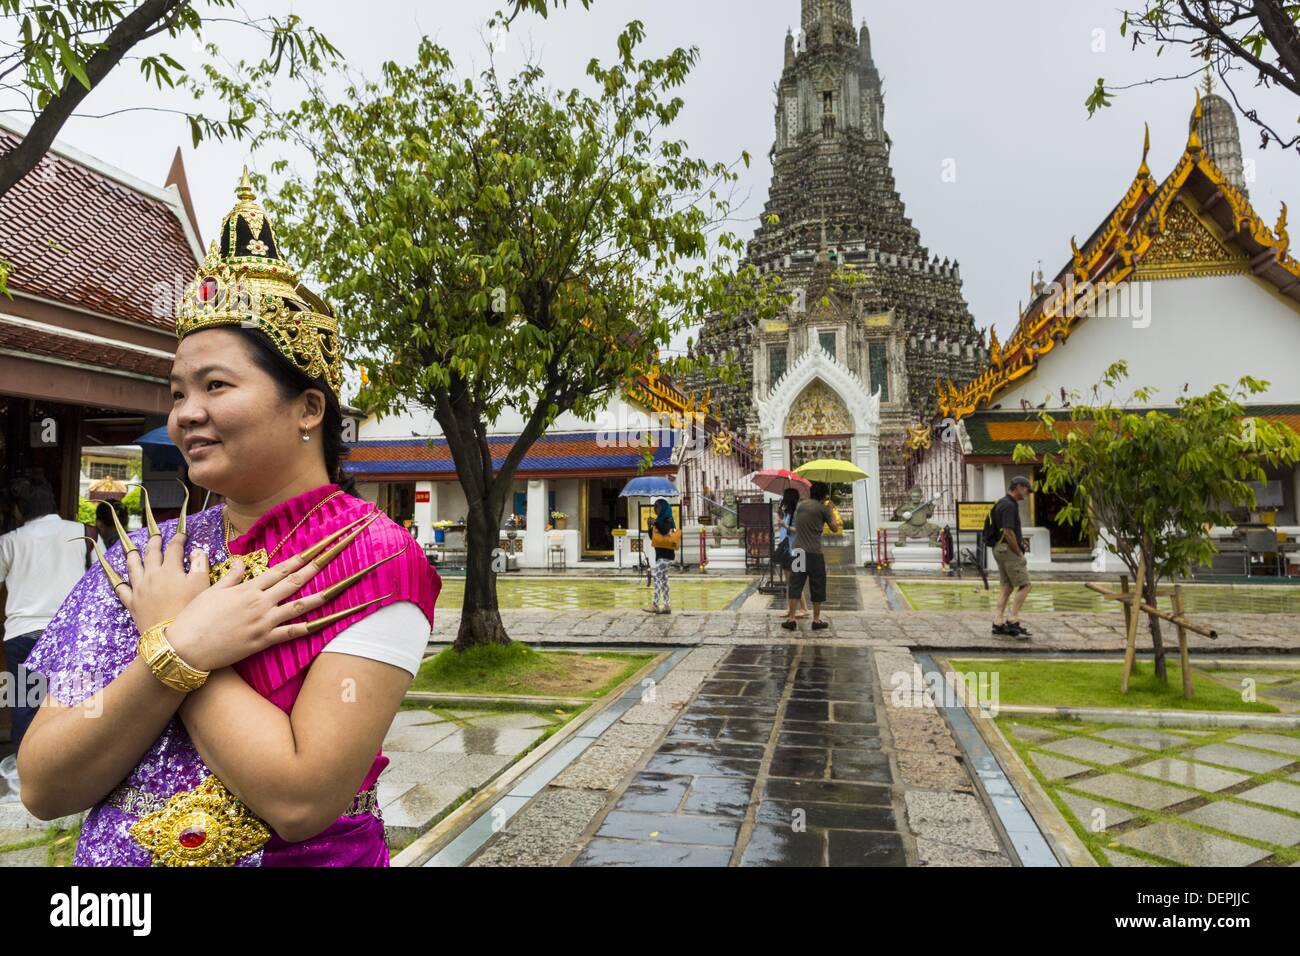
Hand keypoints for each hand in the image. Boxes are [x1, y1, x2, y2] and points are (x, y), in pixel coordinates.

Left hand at [118, 527, 211, 633]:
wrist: (169, 637)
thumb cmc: (189, 610)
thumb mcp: (202, 586)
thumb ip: (200, 565)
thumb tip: (196, 551)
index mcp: (169, 569)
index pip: (174, 548)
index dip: (178, 539)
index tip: (182, 534)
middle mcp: (151, 575)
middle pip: (151, 553)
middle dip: (154, 542)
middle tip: (156, 536)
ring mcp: (139, 589)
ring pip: (133, 566)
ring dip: (133, 555)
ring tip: (132, 549)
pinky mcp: (132, 603)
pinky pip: (120, 589)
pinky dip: (117, 581)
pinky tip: (114, 577)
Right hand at [164, 548, 350, 673]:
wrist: (185, 648)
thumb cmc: (194, 618)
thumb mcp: (211, 591)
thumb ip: (231, 576)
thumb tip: (242, 561)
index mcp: (247, 588)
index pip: (279, 569)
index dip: (299, 558)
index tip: (315, 549)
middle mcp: (259, 602)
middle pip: (293, 582)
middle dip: (315, 568)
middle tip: (333, 558)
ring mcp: (263, 622)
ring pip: (297, 607)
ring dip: (319, 596)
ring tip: (338, 588)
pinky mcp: (262, 641)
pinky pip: (290, 634)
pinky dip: (308, 629)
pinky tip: (324, 624)